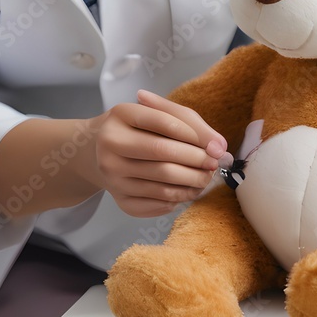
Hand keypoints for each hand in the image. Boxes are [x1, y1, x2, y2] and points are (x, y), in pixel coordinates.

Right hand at [81, 89, 229, 217]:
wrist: (97, 151)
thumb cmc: (135, 129)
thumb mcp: (155, 113)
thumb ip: (188, 122)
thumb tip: (220, 145)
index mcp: (120, 115)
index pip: (163, 122)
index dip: (194, 134)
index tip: (214, 145)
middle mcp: (110, 144)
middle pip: (163, 153)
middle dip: (197, 159)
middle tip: (214, 163)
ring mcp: (113, 175)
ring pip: (163, 183)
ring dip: (193, 182)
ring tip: (206, 177)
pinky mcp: (120, 200)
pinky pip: (159, 203)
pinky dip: (179, 198)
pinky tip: (187, 190)